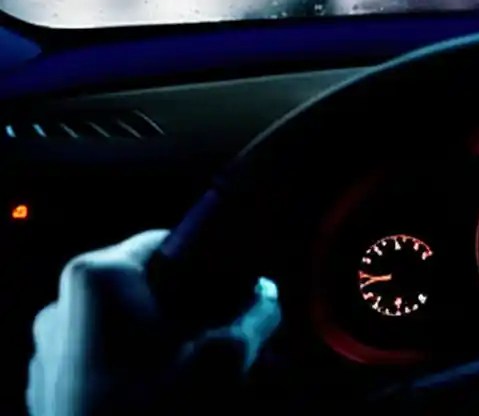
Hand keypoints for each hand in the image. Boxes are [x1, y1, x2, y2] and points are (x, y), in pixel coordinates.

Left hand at [27, 230, 280, 415]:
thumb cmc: (151, 411)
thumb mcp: (226, 359)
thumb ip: (256, 314)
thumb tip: (266, 296)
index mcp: (98, 278)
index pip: (165, 241)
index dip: (209, 263)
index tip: (235, 292)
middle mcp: (63, 305)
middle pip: (146, 290)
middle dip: (191, 313)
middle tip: (227, 341)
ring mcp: (50, 350)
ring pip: (124, 329)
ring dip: (163, 345)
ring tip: (201, 377)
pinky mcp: (49, 388)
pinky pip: (101, 364)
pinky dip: (134, 372)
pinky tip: (165, 397)